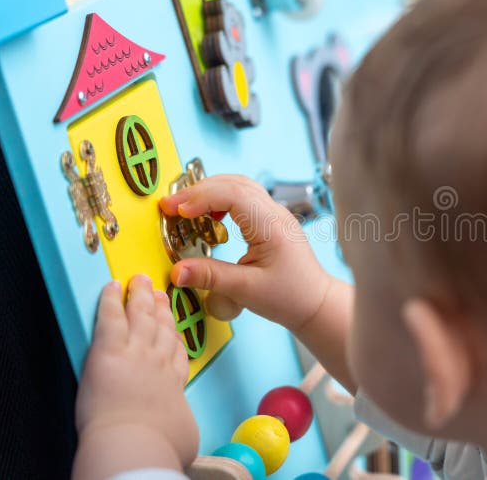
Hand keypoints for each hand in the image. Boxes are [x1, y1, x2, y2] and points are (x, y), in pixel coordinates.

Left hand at [73, 276, 197, 478]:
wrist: (135, 444)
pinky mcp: (109, 350)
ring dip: (140, 296)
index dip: (174, 333)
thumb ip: (177, 423)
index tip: (173, 324)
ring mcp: (136, 352)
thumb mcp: (180, 436)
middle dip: (161, 307)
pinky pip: (111, 316)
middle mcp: (157, 361)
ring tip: (141, 282)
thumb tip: (178, 428)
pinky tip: (112, 287)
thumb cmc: (158, 446)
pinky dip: (111, 299)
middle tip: (160, 293)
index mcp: (173, 382)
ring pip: (140, 315)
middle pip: (162, 326)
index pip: (176, 350)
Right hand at [159, 175, 333, 331]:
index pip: (234, 194)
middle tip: (170, 205)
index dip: (202, 197)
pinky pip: (244, 197)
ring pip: (240, 186)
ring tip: (184, 206)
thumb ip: (210, 277)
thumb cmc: (290, 297)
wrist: (316, 303)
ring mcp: (275, 214)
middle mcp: (275, 214)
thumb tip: (176, 270)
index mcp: (272, 226)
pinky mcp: (271, 221)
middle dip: (198, 190)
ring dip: (210, 190)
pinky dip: (222, 198)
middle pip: (234, 183)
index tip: (176, 210)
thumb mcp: (246, 290)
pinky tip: (209, 214)